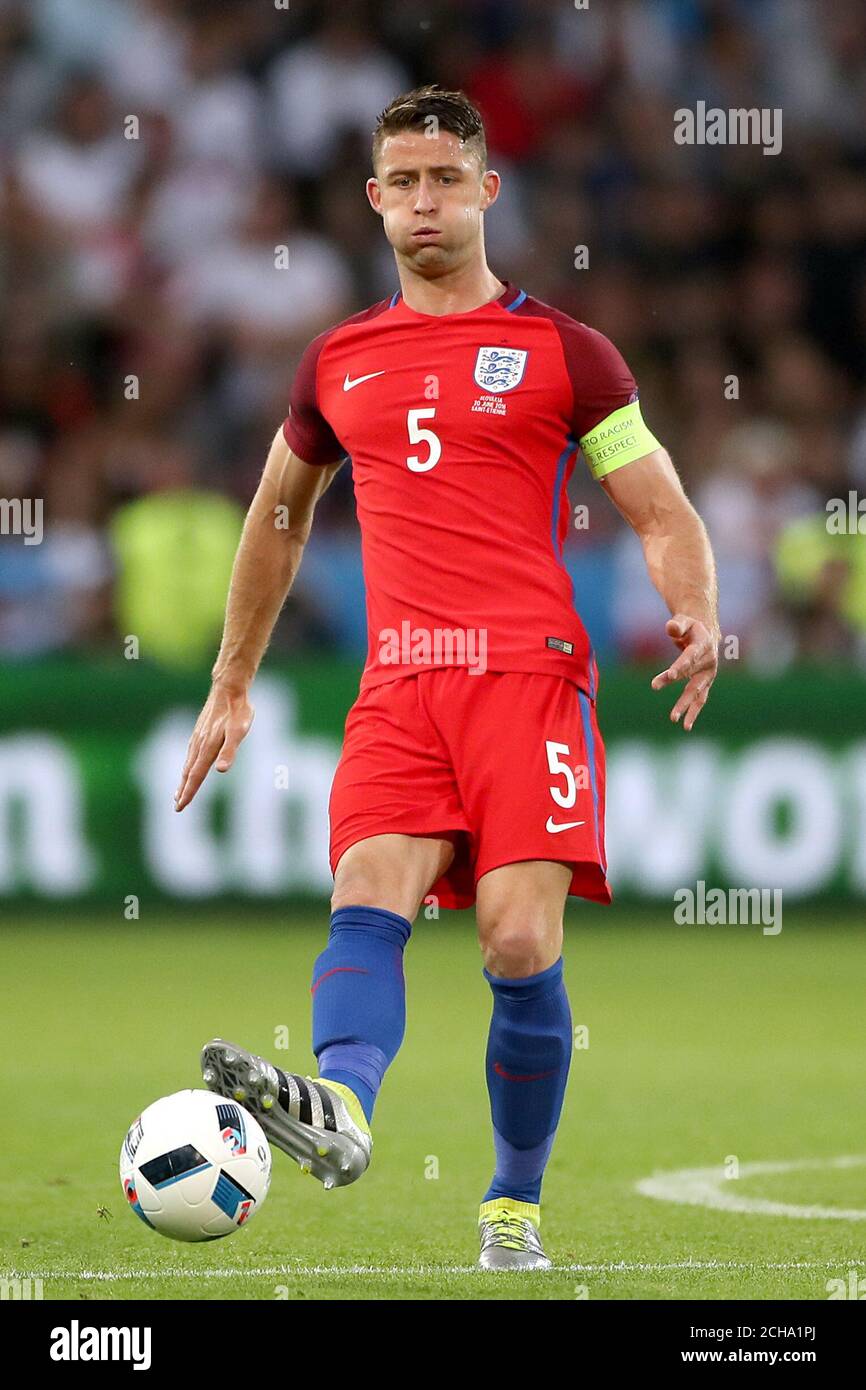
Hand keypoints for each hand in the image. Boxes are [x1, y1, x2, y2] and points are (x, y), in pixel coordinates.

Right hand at [174, 682, 254, 810]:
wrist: (228, 688)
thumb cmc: (237, 711)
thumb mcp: (239, 731)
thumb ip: (229, 751)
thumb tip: (220, 771)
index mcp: (208, 747)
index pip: (196, 774)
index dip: (189, 791)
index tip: (181, 806)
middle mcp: (199, 744)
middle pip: (189, 772)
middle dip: (183, 790)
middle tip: (177, 806)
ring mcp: (198, 737)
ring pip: (188, 763)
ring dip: (183, 780)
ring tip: (178, 793)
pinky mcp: (199, 732)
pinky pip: (190, 754)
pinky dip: (186, 766)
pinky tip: (187, 768)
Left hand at [651, 615, 718, 730]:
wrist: (706, 633)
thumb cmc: (690, 627)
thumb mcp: (684, 621)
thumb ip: (677, 625)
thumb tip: (670, 628)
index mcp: (704, 645)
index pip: (690, 657)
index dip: (681, 666)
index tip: (670, 675)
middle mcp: (709, 661)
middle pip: (690, 676)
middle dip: (676, 685)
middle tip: (659, 691)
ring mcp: (708, 674)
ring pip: (697, 692)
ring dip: (686, 706)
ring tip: (674, 719)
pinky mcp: (705, 683)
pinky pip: (700, 699)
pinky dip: (693, 712)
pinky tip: (685, 725)